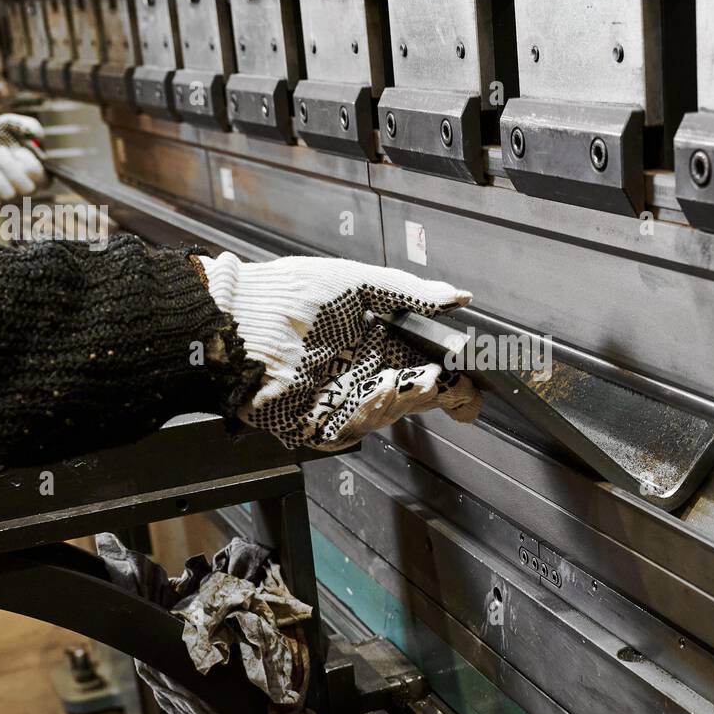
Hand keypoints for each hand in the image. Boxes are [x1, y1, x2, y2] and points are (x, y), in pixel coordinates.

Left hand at [0, 113, 48, 207]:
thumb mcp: (12, 125)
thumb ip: (27, 124)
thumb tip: (36, 134)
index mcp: (42, 174)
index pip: (38, 172)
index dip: (23, 158)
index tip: (15, 149)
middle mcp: (30, 191)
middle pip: (25, 187)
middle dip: (4, 163)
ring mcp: (12, 201)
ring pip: (6, 193)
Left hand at [198, 253, 482, 450]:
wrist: (240, 317)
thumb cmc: (291, 294)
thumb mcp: (357, 283)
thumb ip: (409, 292)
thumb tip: (459, 297)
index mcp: (379, 345)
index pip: (428, 370)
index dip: (453, 380)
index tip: (473, 380)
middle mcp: (363, 375)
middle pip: (415, 398)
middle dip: (435, 393)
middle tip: (442, 379)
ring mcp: (341, 402)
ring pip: (388, 415)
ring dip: (402, 400)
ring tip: (409, 379)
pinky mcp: (315, 424)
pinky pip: (352, 430)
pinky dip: (368, 414)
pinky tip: (377, 390)